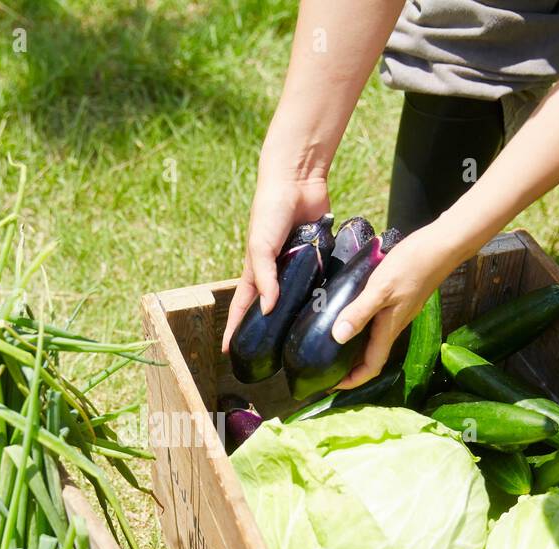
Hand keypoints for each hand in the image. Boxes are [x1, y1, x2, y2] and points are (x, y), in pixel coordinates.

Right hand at [222, 172, 329, 352]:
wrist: (297, 182)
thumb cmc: (269, 212)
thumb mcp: (260, 246)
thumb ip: (264, 277)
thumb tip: (268, 311)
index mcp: (256, 271)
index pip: (241, 307)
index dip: (233, 329)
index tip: (227, 352)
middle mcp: (276, 272)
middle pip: (271, 308)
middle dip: (268, 329)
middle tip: (271, 356)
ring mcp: (297, 266)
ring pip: (298, 297)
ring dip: (300, 314)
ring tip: (305, 340)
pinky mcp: (317, 257)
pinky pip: (320, 280)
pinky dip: (323, 292)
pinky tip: (331, 310)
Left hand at [331, 224, 462, 388]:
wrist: (443, 246)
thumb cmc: (412, 265)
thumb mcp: (380, 288)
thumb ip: (359, 312)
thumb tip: (337, 337)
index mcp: (388, 328)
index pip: (371, 366)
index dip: (353, 380)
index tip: (332, 385)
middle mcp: (394, 325)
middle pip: (371, 356)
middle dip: (349, 367)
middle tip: (324, 367)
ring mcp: (398, 313)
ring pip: (373, 339)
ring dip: (354, 347)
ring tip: (329, 343)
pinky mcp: (399, 300)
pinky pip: (376, 323)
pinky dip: (360, 326)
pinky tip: (348, 314)